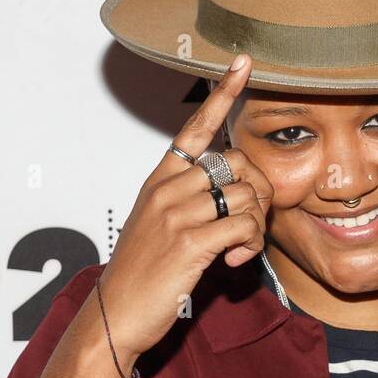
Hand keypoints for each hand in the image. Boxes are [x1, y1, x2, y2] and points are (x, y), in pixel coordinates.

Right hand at [94, 53, 273, 363]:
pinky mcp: (191, 242)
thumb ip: (187, 204)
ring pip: (248, 196)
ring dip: (257, 226)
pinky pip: (245, 226)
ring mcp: (178, 214)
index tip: (243, 64)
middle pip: (240, 165)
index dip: (222, 95)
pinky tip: (234, 262)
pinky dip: (250, 245)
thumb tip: (232, 200)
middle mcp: (168, 189)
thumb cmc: (141, 275)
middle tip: (252, 226)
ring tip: (240, 249)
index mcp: (160, 180)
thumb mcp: (157, 227)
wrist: (117, 314)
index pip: (195, 128)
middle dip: (261, 195)